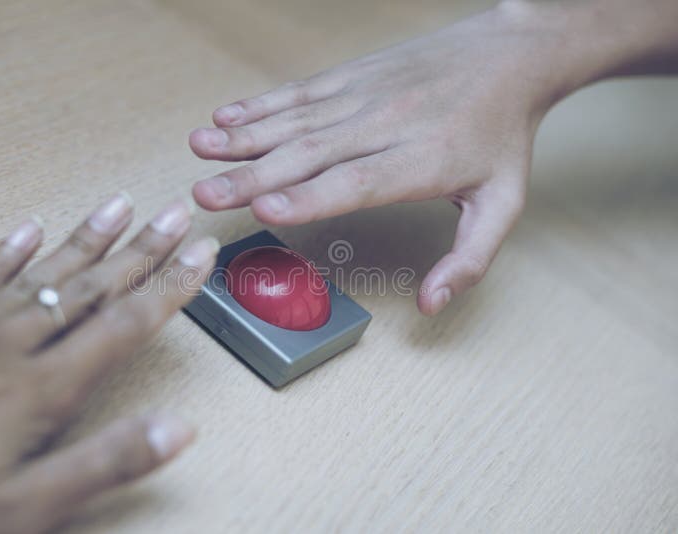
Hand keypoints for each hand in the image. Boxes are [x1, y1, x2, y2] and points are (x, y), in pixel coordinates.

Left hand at [0, 193, 218, 532]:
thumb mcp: (20, 509)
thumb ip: (103, 463)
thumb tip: (178, 429)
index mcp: (39, 388)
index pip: (124, 325)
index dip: (169, 287)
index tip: (199, 253)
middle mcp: (8, 345)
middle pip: (90, 287)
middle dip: (140, 250)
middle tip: (173, 213)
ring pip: (40, 272)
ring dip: (85, 239)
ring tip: (119, 206)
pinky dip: (5, 250)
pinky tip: (26, 228)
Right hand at [189, 4, 565, 314]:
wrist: (510, 56)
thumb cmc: (502, 134)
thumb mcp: (503, 202)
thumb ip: (469, 258)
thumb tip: (431, 303)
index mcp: (422, 161)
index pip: (356, 182)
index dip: (308, 198)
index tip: (262, 209)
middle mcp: (386, 125)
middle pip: (311, 154)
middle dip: (252, 176)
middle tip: (205, 195)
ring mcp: (365, 96)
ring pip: (296, 120)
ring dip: (244, 137)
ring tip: (200, 149)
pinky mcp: (353, 76)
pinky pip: (301, 92)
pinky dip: (261, 105)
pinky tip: (228, 116)